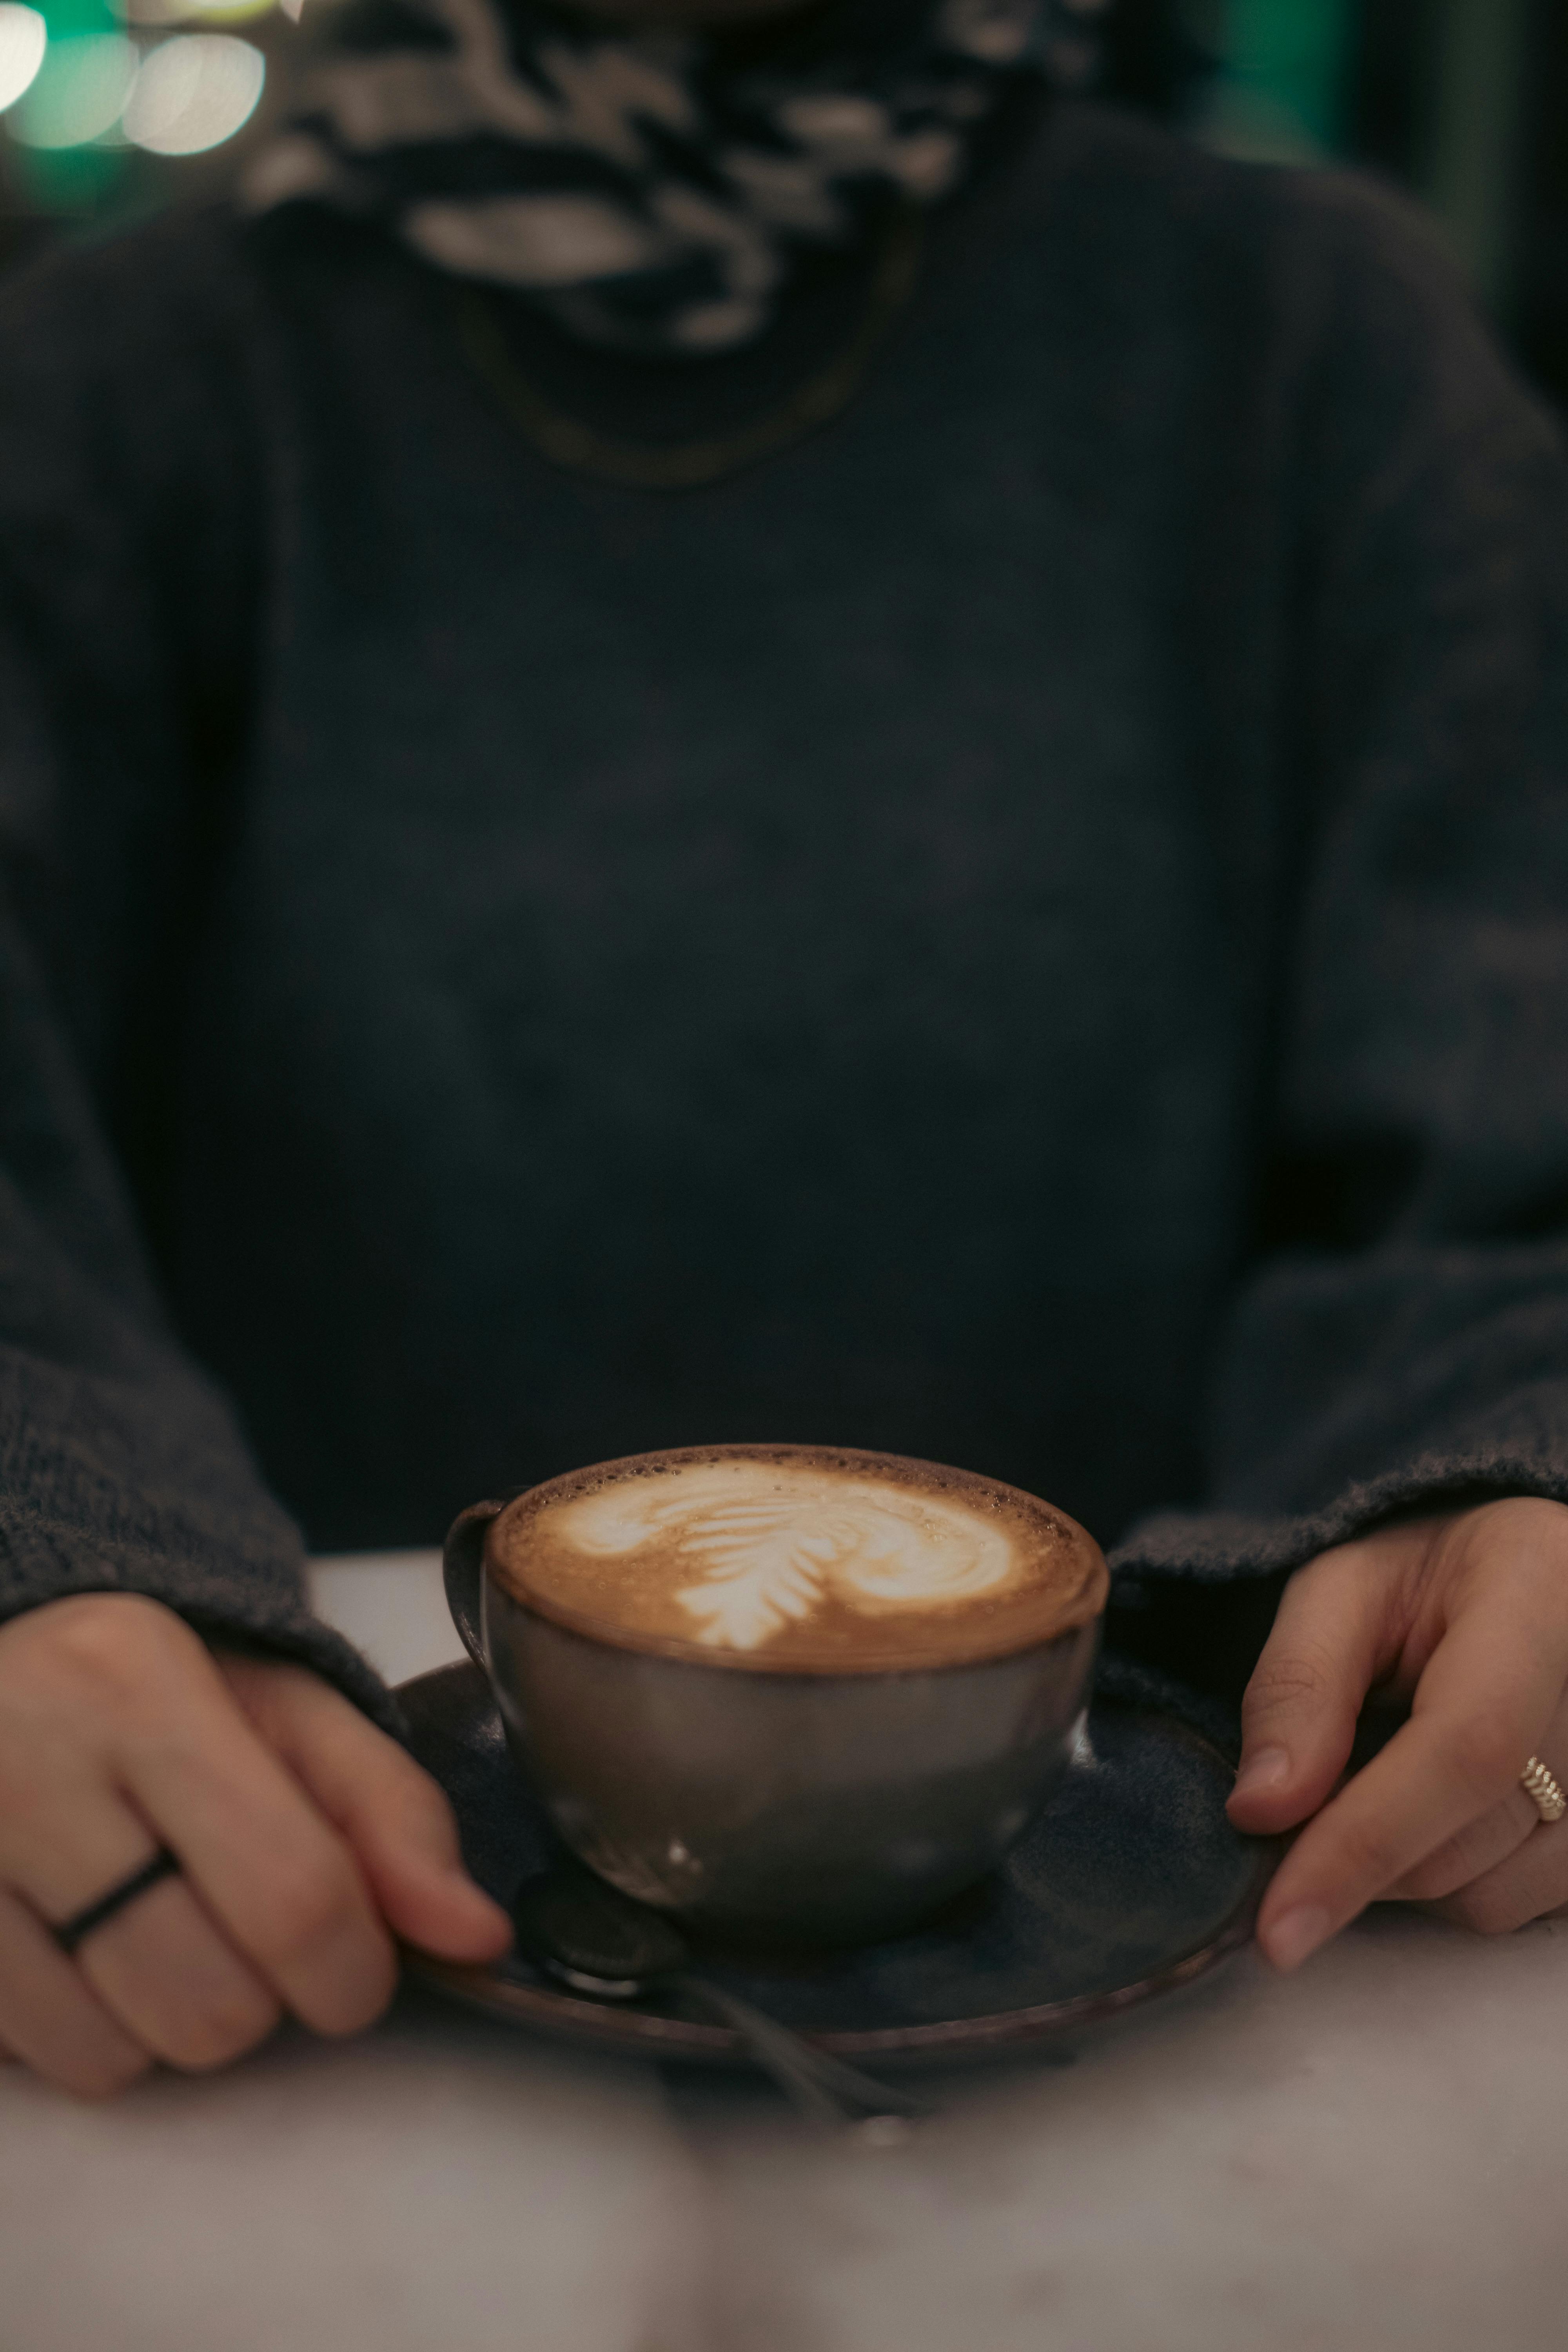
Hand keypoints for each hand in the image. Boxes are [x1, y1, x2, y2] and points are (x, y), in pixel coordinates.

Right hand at [0, 1593, 511, 2096]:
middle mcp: (24, 1762)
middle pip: (208, 2002)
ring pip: (113, 2056)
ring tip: (158, 1928)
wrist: (2, 1656)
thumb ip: (393, 1814)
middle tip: (246, 1932)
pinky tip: (86, 1946)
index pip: (293, 1896)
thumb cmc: (161, 1689)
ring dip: (167, 2025)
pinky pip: (33, 2060)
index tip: (360, 1968)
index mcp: (134, 1683)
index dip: (354, 1971)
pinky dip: (85, 2031)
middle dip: (262, 2002)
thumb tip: (479, 1934)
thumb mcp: (291, 1712)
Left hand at [1226, 1497, 1567, 1969]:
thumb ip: (1296, 1685)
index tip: (1279, 1927)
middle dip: (1354, 1851)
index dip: (1364, 1843)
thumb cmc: (1421, 1574)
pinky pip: (1517, 1908)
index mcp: (1542, 1598)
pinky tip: (1439, 1807)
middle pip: (1468, 1840)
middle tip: (1304, 1795)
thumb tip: (1261, 1811)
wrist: (1518, 1577)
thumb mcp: (1339, 1588)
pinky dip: (1451, 1878)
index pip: (1465, 1750)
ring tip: (1385, 1775)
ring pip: (1488, 1895)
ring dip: (1401, 1867)